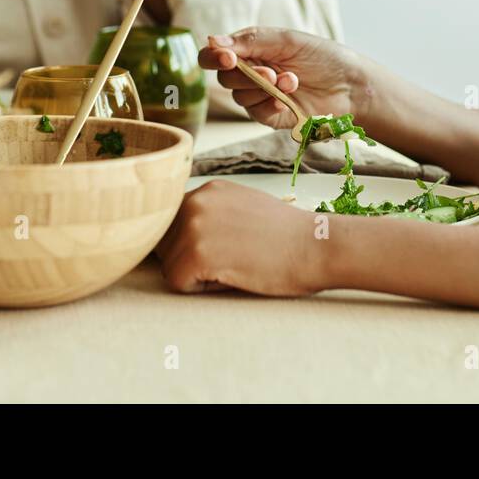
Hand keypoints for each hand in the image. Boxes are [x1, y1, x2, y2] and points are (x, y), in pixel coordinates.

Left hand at [155, 180, 325, 294]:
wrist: (313, 246)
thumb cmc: (286, 235)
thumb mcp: (244, 207)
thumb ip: (212, 213)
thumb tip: (182, 234)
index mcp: (207, 189)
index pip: (172, 222)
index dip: (189, 243)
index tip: (217, 250)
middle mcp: (196, 201)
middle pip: (164, 243)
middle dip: (188, 259)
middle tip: (229, 259)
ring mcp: (194, 226)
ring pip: (170, 265)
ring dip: (196, 275)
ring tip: (233, 266)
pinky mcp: (197, 253)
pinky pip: (178, 282)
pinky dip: (201, 289)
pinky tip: (232, 275)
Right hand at [198, 27, 369, 128]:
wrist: (350, 85)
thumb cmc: (322, 56)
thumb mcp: (286, 41)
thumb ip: (250, 41)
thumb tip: (212, 40)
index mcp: (251, 50)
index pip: (214, 55)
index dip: (214, 58)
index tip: (228, 58)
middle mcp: (251, 73)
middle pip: (225, 78)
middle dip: (246, 75)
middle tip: (272, 72)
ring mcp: (260, 96)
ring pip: (239, 97)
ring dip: (263, 89)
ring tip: (292, 81)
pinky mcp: (270, 116)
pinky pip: (255, 113)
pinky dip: (268, 105)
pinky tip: (287, 100)